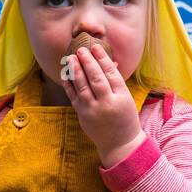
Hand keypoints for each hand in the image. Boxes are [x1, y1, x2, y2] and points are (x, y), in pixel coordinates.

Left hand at [60, 44, 143, 163]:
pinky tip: (66, 73)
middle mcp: (107, 104)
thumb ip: (116, 82)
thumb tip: (109, 61)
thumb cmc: (125, 118)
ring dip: (76, 70)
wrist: (119, 143)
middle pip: (96, 78)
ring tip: (71, 57)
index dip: (103, 59)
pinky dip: (68, 84)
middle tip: (81, 49)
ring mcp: (93, 110)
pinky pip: (73, 96)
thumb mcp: (126, 99)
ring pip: (82, 86)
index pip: (111, 74)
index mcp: (121, 97)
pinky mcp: (82, 115)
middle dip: (88, 62)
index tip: (96, 47)